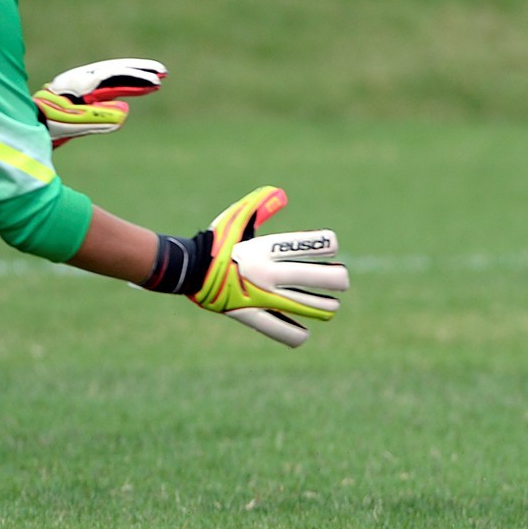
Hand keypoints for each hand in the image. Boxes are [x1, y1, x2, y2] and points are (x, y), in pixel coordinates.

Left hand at [34, 58, 166, 145]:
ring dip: (136, 76)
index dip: (136, 77)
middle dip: (141, 70)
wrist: (28, 122)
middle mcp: (82, 78)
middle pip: (116, 68)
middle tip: (164, 72)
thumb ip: (97, 118)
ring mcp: (82, 83)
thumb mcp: (71, 123)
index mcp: (79, 83)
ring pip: (114, 75)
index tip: (155, 82)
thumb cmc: (48, 124)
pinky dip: (127, 85)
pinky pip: (109, 85)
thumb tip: (126, 110)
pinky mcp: (83, 92)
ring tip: (158, 79)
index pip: (113, 75)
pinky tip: (140, 88)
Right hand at [190, 186, 347, 346]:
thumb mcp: (237, 216)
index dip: (328, 244)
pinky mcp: (252, 317)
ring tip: (330, 305)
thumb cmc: (216, 241)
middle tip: (340, 280)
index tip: (330, 247)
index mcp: (268, 247)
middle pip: (321, 277)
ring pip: (310, 307)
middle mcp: (270, 272)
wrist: (187, 269)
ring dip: (326, 306)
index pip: (316, 244)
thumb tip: (282, 195)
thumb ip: (261, 205)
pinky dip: (298, 333)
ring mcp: (262, 297)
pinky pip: (284, 332)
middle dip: (338, 278)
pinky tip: (303, 330)